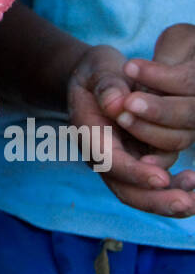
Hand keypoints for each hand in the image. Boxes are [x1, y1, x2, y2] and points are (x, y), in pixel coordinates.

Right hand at [67, 34, 194, 217]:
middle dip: (154, 201)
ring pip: (140, 193)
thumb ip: (105, 86)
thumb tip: (115, 104)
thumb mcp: (98, 70)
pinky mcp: (138, 160)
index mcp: (89, 134)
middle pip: (124, 189)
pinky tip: (192, 182)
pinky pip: (153, 184)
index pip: (110, 161)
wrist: (94, 80)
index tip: (160, 177)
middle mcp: (103, 155)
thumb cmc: (97, 72)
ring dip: (166, 200)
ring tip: (194, 200)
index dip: (135, 172)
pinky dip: (172, 188)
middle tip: (184, 203)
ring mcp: (122, 161)